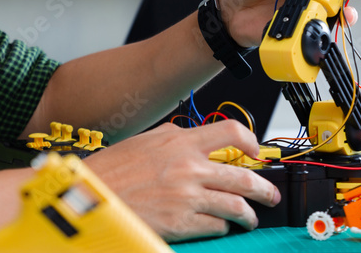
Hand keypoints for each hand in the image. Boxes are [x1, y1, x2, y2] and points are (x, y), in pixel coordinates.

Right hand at [84, 121, 279, 241]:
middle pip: (243, 176)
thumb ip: (175, 140)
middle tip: (269, 194)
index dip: (252, 142)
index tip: (257, 152)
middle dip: (264, 188)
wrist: (91, 196)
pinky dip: (223, 227)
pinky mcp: (182, 222)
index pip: (232, 132)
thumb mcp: (146, 142)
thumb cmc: (112, 171)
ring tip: (249, 218)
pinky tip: (220, 227)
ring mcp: (187, 196)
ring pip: (236, 205)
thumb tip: (197, 143)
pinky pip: (216, 226)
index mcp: (180, 141)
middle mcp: (189, 166)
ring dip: (248, 214)